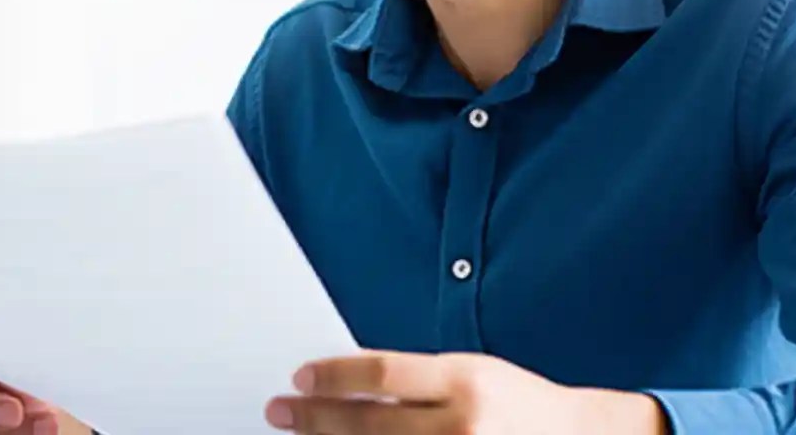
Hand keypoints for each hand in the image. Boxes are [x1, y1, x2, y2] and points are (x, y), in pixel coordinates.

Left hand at [264, 350, 668, 433]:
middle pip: (368, 424)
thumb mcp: (472, 372)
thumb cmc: (517, 403)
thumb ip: (418, 380)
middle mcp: (462, 424)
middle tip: (278, 411)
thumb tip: (347, 384)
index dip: (334, 376)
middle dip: (314, 417)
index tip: (300, 376)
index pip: (382, 375)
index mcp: (465, 380)